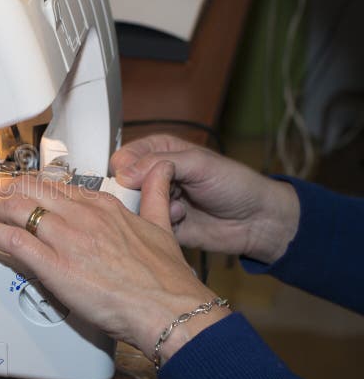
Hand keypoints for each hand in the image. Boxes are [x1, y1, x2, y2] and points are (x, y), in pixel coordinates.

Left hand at [0, 163, 229, 364]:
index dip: (27, 186)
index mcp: (102, 204)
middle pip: (27, 189)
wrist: (168, 308)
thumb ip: (155, 193)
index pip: (54, 185)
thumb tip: (160, 171)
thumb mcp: (162, 224)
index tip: (16, 190)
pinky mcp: (53, 265)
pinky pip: (11, 239)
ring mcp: (65, 237)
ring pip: (14, 209)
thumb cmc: (165, 278)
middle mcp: (80, 214)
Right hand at [110, 134, 298, 264]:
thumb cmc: (235, 184)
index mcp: (159, 152)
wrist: (256, 220)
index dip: (125, 171)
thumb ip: (159, 163)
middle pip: (122, 186)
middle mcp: (153, 176)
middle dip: (138, 193)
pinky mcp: (162, 225)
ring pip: (132, 208)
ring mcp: (157, 201)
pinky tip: (182, 218)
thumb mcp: (198, 163)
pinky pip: (147, 226)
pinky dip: (162, 223)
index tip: (137, 180)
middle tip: (160, 194)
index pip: (123, 158)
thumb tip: (124, 173)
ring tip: (178, 207)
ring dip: (153, 208)